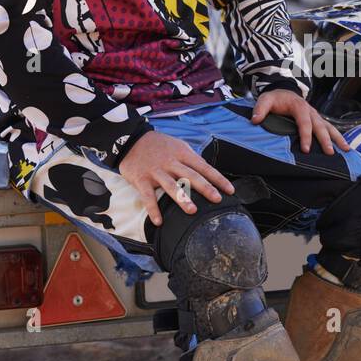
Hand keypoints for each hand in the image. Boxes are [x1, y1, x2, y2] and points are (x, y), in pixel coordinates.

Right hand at [119, 130, 234, 226]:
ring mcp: (156, 171)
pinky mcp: (141, 179)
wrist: (130, 138)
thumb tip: (207, 171)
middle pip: (190, 176)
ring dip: (182, 198)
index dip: (218, 178)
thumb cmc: (159, 145)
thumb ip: (192, 158)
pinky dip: (153, 209)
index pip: (204, 167)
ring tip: (192, 211)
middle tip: (217, 199)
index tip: (230, 190)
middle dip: (205, 188)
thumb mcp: (178, 146)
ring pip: (171, 185)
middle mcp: (171, 162)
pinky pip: (147, 196)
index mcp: (182, 154)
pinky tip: (159, 222)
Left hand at [251, 90, 349, 154]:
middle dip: (326, 140)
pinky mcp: (318, 121)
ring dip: (338, 138)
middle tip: (330, 153)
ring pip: (329, 127)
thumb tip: (255, 120)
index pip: (304, 122)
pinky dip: (338, 138)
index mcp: (299, 106)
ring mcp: (316, 116)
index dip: (305, 135)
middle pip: (320, 126)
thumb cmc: (275, 98)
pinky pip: (330, 129)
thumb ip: (260, 108)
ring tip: (346, 150)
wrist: (284, 91)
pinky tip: (344, 148)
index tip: (306, 149)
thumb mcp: (265, 99)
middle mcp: (311, 111)